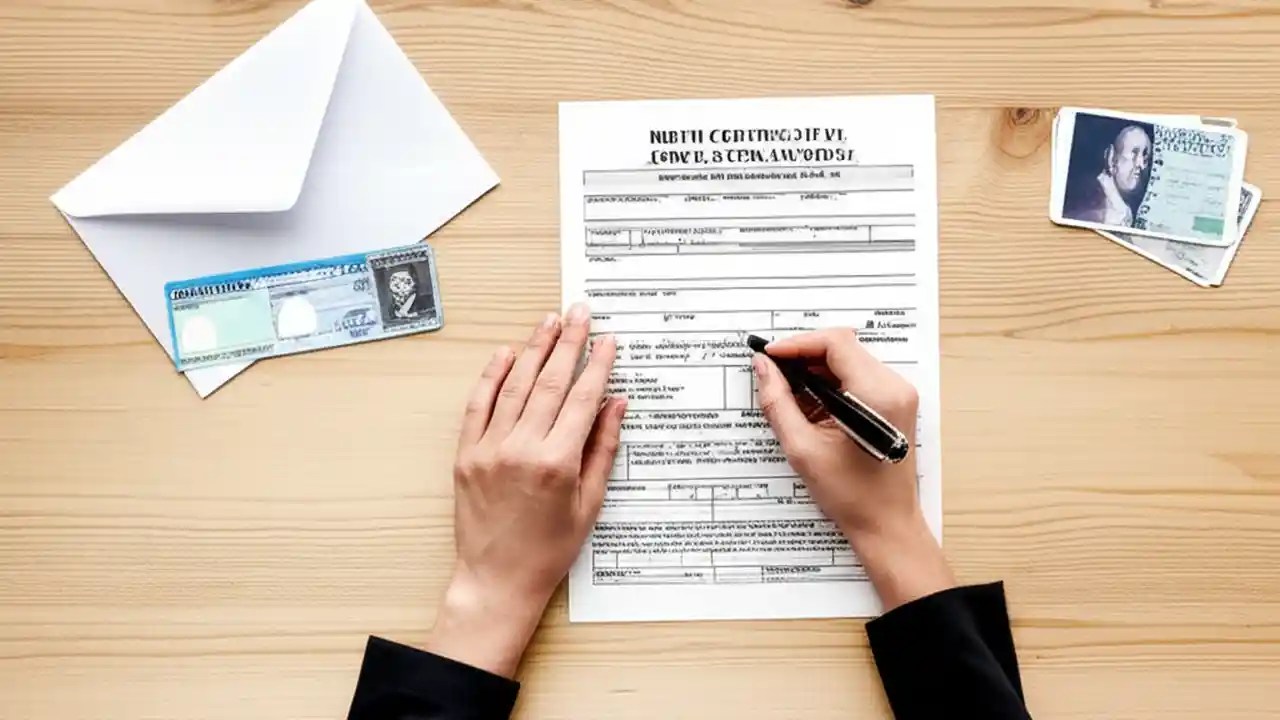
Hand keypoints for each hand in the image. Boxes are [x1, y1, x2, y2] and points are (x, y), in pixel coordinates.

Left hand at [427, 303, 625, 676]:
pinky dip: (492, 376)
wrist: (497, 580)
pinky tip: (507, 352)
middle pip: (550, 382)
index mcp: (557, 462)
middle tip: (580, 313)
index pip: (583, 399)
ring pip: (515, 385)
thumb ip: (602, 448)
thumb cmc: (549, 550)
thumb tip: (616, 403)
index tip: (607, 340)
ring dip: (534, 349)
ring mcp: (489, 449)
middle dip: (568, 342)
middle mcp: (521, 448)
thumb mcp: (589, 503)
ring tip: (549, 321)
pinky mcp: (466, 455)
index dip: (597, 364)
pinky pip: (478, 405)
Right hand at [752, 329, 952, 610]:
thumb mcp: (803, 448)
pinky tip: (810, 407)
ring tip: (788, 395)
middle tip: (772, 374)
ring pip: (848, 361)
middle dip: (803, 357)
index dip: (797, 343)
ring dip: (815, 371)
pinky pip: (857, 378)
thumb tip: (763, 368)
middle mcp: (893, 388)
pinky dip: (830, 385)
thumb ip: (778, 402)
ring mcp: (897, 395)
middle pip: (842, 348)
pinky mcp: (894, 404)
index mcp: (877, 395)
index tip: (770, 355)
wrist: (887, 525)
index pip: (835, 343)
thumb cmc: (852, 496)